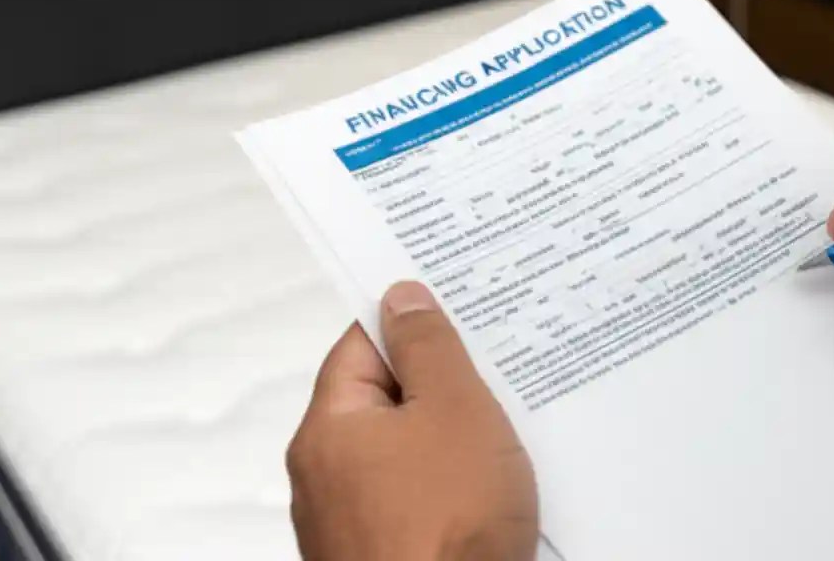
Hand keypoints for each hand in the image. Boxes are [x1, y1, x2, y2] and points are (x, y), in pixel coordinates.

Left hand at [287, 281, 537, 560]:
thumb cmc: (445, 535)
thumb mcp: (455, 412)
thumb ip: (430, 347)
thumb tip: (403, 297)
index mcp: (330, 429)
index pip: (361, 345)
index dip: (408, 319)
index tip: (448, 303)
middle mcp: (327, 477)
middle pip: (388, 403)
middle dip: (443, 385)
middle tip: (495, 369)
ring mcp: (354, 525)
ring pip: (409, 457)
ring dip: (454, 443)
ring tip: (506, 436)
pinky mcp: (387, 557)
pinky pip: (422, 504)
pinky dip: (455, 491)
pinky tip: (493, 495)